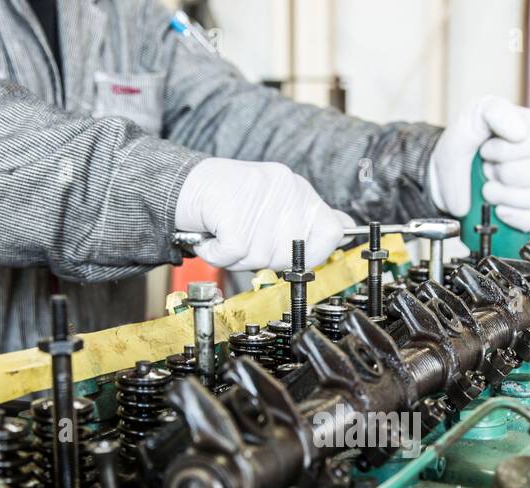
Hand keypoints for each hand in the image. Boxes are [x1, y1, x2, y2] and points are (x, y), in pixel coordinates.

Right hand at [174, 158, 351, 270]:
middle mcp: (285, 189)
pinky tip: (213, 236)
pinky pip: (233, 254)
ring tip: (226, 233)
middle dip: (264, 258)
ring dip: (236, 257)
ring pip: (260, 258)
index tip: (296, 256)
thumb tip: (345, 228)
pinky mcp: (234, 210)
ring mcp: (260, 198)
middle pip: (291, 255)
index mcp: (298, 189)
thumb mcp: (277, 205)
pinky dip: (217, 254)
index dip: (315, 253)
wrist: (184, 186)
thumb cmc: (230, 202)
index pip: (332, 231)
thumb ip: (307, 219)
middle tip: (245, 238)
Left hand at [428, 96, 529, 231]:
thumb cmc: (463, 146)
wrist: (447, 177)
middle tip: (487, 172)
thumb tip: (519, 131)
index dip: (502, 153)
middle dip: (505, 176)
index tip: (485, 152)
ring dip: (509, 198)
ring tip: (490, 191)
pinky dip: (519, 218)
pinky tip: (501, 209)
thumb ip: (494, 114)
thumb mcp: (470, 118)